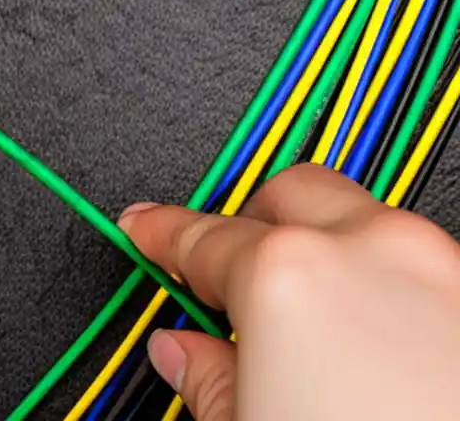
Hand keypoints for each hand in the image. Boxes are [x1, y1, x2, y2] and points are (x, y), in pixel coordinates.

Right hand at [119, 163, 459, 420]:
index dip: (160, 234)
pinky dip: (385, 290)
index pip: (200, 235)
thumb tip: (183, 356)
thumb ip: (204, 379)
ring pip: (366, 223)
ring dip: (327, 252)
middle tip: (223, 271)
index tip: (146, 231)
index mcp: (290, 276)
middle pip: (291, 196)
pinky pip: (422, 271)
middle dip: (251, 222)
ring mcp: (445, 276)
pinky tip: (370, 353)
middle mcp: (373, 253)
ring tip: (303, 325)